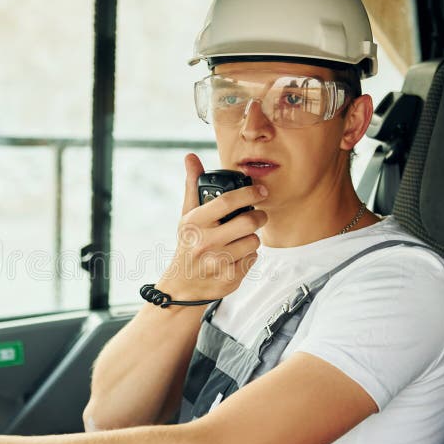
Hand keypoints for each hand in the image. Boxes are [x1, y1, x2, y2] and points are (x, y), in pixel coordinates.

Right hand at [157, 153, 267, 300]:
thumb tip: (191, 157)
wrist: (182, 286)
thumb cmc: (188, 245)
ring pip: (253, 242)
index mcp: (195, 222)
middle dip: (258, 217)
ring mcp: (217, 262)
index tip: (261, 190)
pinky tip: (235, 257)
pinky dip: (248, 257)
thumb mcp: (187, 216)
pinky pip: (252, 260)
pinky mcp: (228, 278)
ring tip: (240, 240)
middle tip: (258, 216)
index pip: (228, 201)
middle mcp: (205, 242)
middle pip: (248, 222)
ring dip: (252, 239)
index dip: (249, 192)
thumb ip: (193, 186)